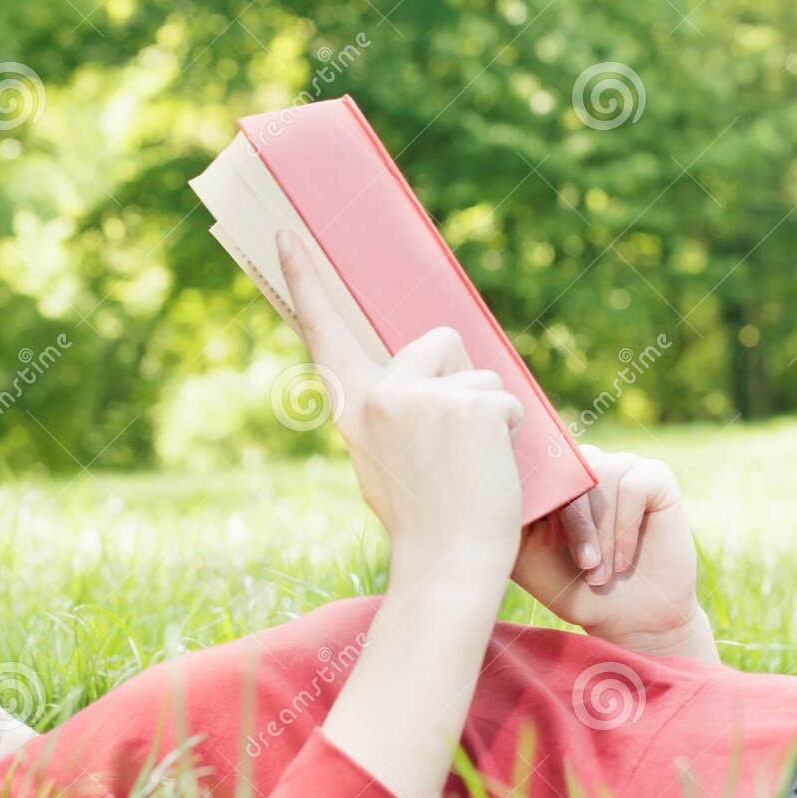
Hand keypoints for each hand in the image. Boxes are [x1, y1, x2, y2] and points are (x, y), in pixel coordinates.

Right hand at [276, 231, 523, 576]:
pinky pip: (505, 399)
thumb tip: (419, 378)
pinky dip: (509, 433)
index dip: (306, 281)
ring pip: (479, 375)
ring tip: (468, 467)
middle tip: (452, 450)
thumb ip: (390, 413)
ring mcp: (420, 399)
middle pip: (439, 343)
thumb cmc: (424, 520)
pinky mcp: (466, 407)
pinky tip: (487, 469)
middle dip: (460, 384)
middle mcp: (378, 396)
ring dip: (488, 416)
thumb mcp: (384, 459)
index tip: (286, 233)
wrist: (447, 564)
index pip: (325, 334)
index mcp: (353, 408)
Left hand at [511, 445, 710, 656]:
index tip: (546, 544)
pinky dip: (626, 528)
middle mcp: (584, 463)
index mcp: (549, 476)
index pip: (534, 461)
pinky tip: (624, 559)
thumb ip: (503, 520)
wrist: (624, 616)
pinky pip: (634, 486)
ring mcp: (620, 465)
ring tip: (602, 572)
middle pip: (569, 469)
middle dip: (574, 524)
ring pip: (602, 477)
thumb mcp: (522, 555)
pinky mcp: (656, 476)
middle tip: (584, 566)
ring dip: (602, 533)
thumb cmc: (568, 586)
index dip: (540, 501)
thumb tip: (481, 489)